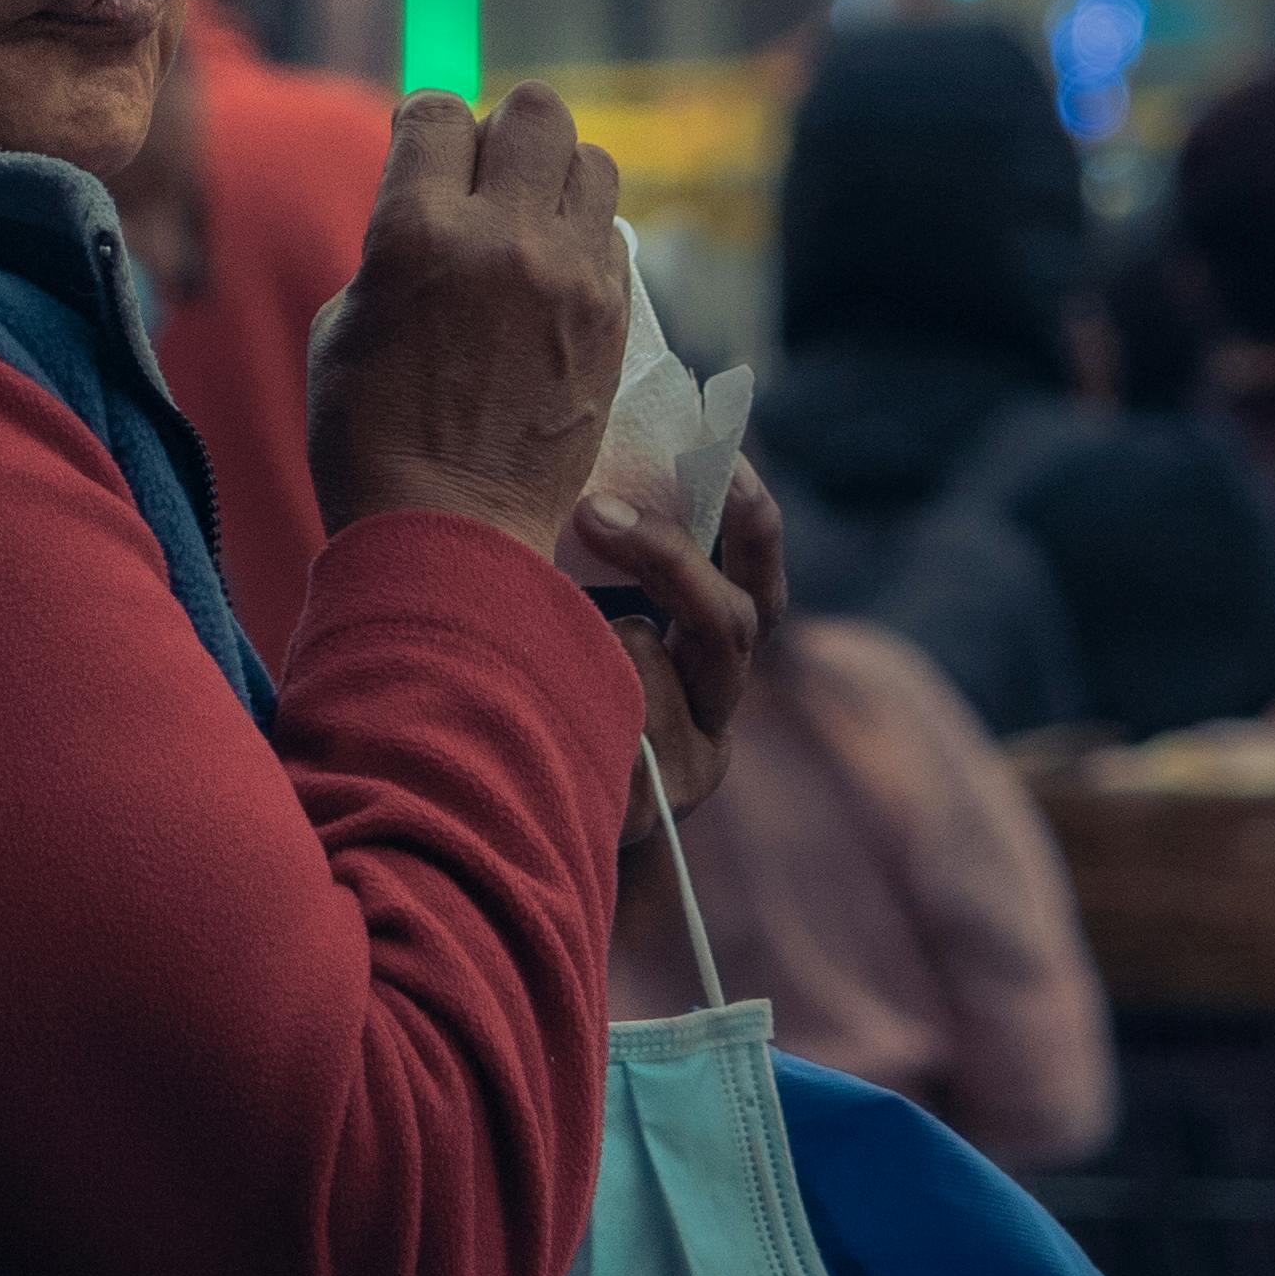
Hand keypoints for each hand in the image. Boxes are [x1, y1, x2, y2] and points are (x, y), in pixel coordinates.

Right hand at [304, 82, 630, 565]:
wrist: (451, 532)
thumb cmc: (368, 436)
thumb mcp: (344, 322)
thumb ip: (392, 244)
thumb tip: (430, 202)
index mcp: (415, 231)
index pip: (437, 110)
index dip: (424, 124)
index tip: (421, 149)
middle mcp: (502, 237)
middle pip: (535, 110)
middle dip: (504, 130)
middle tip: (484, 175)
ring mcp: (568, 276)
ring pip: (591, 159)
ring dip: (555, 176)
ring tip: (528, 220)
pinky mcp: (613, 316)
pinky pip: (612, 232)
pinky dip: (583, 238)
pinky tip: (553, 275)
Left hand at [561, 453, 779, 832]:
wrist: (515, 821)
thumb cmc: (547, 692)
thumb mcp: (586, 621)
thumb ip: (610, 560)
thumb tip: (592, 472)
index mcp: (716, 657)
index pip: (760, 582)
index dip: (752, 519)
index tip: (722, 455)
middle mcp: (717, 712)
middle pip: (729, 622)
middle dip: (666, 556)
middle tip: (593, 508)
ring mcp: (688, 768)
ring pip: (654, 666)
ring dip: (590, 638)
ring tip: (535, 643)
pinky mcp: (644, 811)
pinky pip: (609, 728)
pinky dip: (563, 695)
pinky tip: (531, 697)